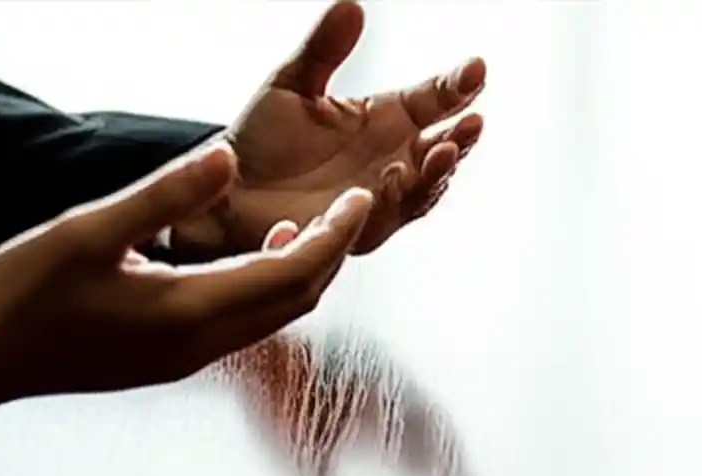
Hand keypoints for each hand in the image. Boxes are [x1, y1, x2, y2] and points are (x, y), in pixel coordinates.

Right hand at [0, 142, 373, 416]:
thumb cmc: (25, 293)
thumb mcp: (91, 230)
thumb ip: (165, 195)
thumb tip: (229, 155)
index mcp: (190, 312)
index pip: (292, 274)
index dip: (335, 236)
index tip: (362, 200)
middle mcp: (202, 346)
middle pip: (296, 301)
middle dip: (331, 254)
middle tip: (351, 207)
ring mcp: (189, 360)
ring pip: (274, 317)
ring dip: (301, 273)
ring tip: (313, 224)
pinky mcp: (172, 361)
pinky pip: (244, 324)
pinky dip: (267, 288)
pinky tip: (254, 255)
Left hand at [170, 0, 485, 259]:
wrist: (224, 193)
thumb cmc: (259, 142)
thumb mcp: (292, 83)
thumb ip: (324, 48)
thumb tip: (351, 5)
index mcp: (384, 121)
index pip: (433, 101)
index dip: (457, 86)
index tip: (476, 68)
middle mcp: (391, 160)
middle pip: (441, 149)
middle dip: (460, 137)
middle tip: (472, 121)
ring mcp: (378, 197)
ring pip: (423, 188)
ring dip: (438, 172)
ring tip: (446, 150)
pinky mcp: (357, 228)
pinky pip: (387, 216)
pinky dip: (399, 199)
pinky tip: (400, 176)